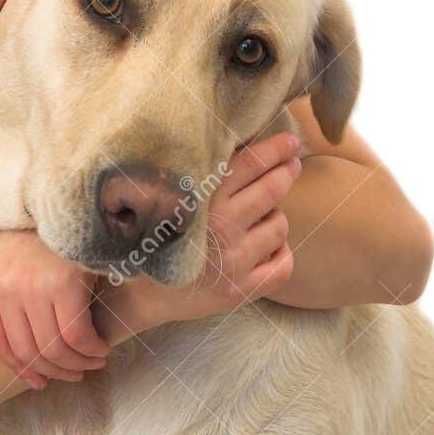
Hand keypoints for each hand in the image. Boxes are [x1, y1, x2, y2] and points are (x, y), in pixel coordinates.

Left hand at [0, 228, 109, 389]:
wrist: (65, 200)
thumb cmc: (34, 232)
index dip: (20, 367)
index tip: (40, 379)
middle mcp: (2, 288)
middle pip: (26, 351)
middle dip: (52, 371)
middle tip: (73, 375)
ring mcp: (31, 288)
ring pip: (52, 349)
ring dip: (77, 364)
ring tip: (92, 363)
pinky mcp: (63, 285)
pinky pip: (76, 336)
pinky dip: (91, 350)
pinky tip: (100, 349)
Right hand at [123, 131, 303, 325]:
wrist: (141, 294)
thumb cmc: (158, 238)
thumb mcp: (173, 200)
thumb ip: (204, 178)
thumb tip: (245, 146)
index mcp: (201, 200)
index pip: (248, 165)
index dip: (275, 149)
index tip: (292, 140)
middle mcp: (219, 229)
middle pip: (271, 191)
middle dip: (285, 173)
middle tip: (291, 165)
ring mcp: (233, 262)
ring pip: (279, 225)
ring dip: (275, 218)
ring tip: (261, 218)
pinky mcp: (242, 290)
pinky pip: (284, 265)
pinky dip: (281, 253)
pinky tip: (268, 248)